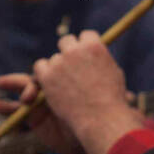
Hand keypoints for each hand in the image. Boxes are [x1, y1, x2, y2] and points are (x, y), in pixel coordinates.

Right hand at [0, 72, 86, 153]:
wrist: (88, 142)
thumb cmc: (91, 119)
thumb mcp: (79, 100)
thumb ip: (68, 88)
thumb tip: (63, 73)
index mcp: (64, 81)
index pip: (49, 70)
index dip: (42, 75)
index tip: (42, 88)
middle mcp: (51, 90)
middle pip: (34, 77)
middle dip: (25, 80)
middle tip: (22, 92)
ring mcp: (41, 104)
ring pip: (22, 91)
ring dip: (10, 84)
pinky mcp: (33, 118)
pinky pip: (16, 111)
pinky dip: (5, 108)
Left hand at [31, 31, 146, 153]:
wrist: (101, 118)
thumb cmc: (112, 100)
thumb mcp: (114, 72)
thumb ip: (102, 60)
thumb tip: (97, 54)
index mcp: (94, 46)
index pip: (86, 35)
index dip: (84, 46)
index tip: (84, 56)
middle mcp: (75, 50)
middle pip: (66, 41)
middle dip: (68, 52)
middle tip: (70, 67)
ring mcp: (60, 62)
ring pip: (53, 58)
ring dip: (57, 68)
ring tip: (66, 86)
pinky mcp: (47, 76)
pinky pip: (39, 67)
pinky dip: (44, 74)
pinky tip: (50, 84)